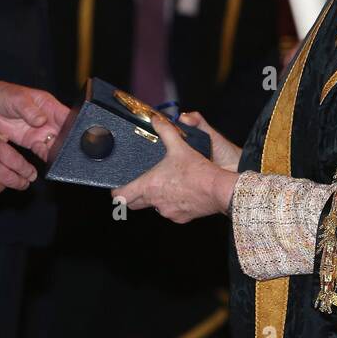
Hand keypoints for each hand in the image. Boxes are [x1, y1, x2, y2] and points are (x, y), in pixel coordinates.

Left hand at [0, 81, 68, 159]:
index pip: (67, 116)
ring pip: (56, 144)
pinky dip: (47, 157)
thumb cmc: (4, 95)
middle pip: (65, 133)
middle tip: (70, 150)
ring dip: (59, 151)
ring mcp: (41, 132)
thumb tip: (42, 120)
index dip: (75, 126)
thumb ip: (30, 110)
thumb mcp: (18, 99)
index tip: (77, 135)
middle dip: (68, 142)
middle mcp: (49, 120)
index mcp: (49, 105)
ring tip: (60, 157)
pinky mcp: (32, 142)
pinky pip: (43, 151)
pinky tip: (49, 160)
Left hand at [112, 113, 237, 223]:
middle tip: (138, 184)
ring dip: (155, 198)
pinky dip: (172, 204)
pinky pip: (171, 212)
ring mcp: (167, 212)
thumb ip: (165, 131)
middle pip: (134, 204)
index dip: (117, 192)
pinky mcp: (180, 218)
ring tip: (165, 185)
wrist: (219, 190)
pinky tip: (182, 193)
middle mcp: (155, 202)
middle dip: (134, 196)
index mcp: (149, 186)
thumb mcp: (179, 146)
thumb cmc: (197, 169)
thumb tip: (155, 119)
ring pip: (154, 207)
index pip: (121, 197)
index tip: (118, 186)